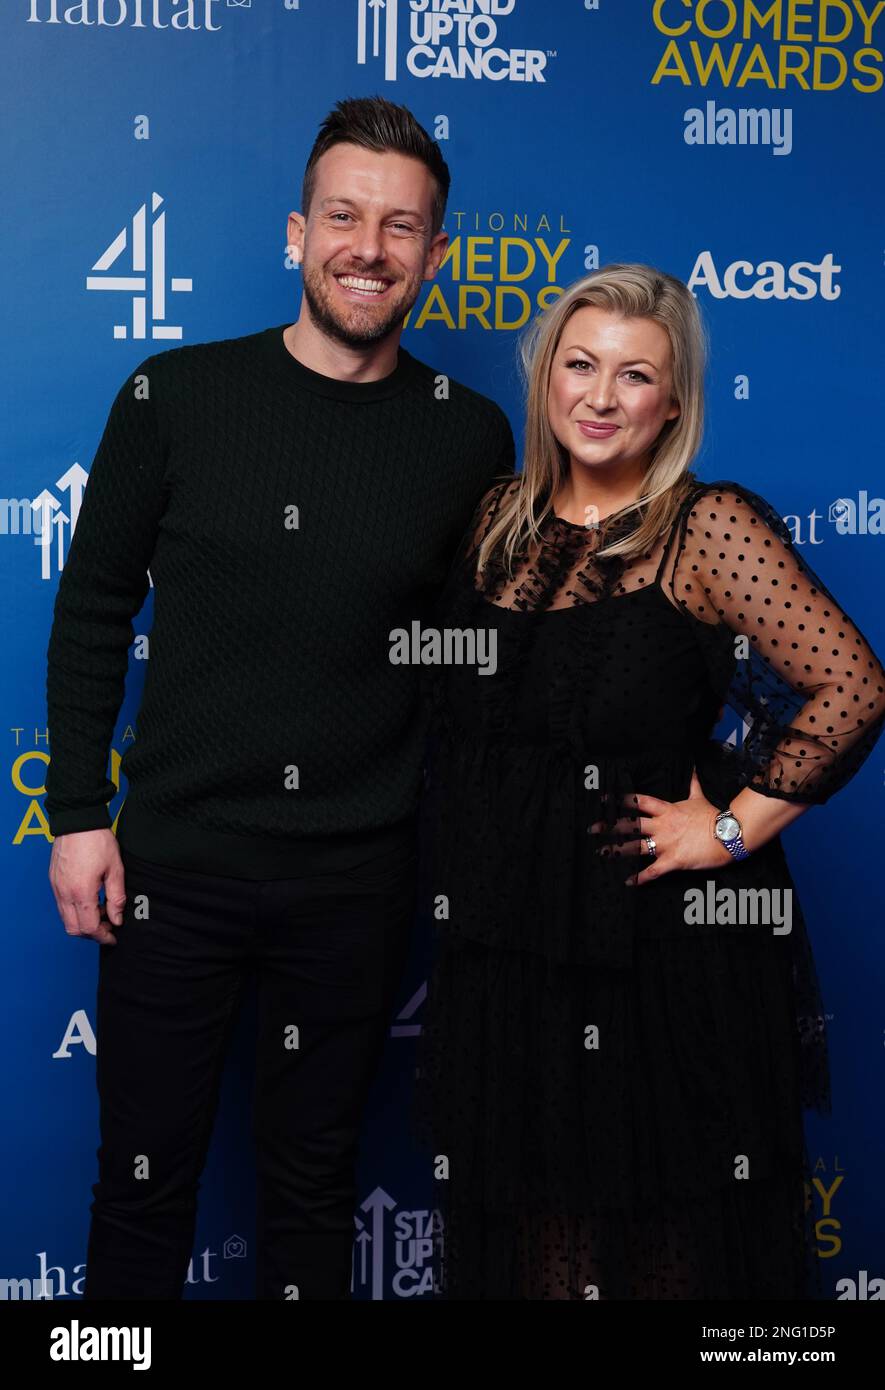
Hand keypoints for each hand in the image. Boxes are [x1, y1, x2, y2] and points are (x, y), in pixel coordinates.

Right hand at [49, 828, 125, 944]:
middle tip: (108, 926)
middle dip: (92, 933)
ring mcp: (56, 887)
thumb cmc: (97, 841)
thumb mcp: (115, 869)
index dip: (103, 936)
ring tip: (101, 911)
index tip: (113, 937)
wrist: (78, 821)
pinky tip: (89, 900)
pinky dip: (75, 911)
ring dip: (82, 922)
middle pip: (74, 929)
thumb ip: (116, 897)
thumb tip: (117, 919)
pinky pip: (62, 906)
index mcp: (81, 892)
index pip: (89, 927)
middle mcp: (65, 893)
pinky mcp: (54, 881)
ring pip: (66, 919)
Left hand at [590, 768, 733, 886]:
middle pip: (631, 824)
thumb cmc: (713, 816)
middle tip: (592, 829)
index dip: (620, 800)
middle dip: (610, 826)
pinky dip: (641, 877)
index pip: (639, 802)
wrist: (728, 834)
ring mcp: (667, 844)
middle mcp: (662, 826)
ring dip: (618, 851)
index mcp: (667, 810)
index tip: (604, 800)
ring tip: (603, 853)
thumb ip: (692, 784)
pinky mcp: (674, 861)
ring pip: (636, 847)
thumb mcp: (699, 798)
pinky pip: (654, 870)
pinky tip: (628, 882)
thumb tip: (692, 767)